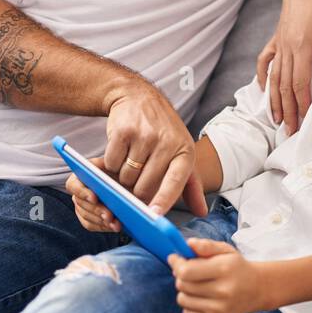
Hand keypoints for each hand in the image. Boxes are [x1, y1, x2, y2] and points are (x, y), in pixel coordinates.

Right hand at [67, 157, 119, 232]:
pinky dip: (103, 227)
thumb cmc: (121, 172)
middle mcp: (78, 191)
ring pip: (86, 216)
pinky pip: (91, 225)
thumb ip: (110, 164)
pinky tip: (115, 227)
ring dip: (102, 221)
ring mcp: (81, 205)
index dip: (83, 192)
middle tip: (109, 216)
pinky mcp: (86, 218)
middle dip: (97, 210)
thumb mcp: (117, 164)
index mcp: (81, 175)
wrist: (128, 185)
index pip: (73, 185)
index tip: (95, 198)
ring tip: (116, 224)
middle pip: (81, 204)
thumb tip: (110, 168)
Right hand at [103, 82, 206, 216]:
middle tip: (134, 184)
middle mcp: (166, 143)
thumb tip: (201, 212)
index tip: (153, 216)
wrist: (138, 96)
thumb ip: (190, 185)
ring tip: (129, 163)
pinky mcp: (123, 132)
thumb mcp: (182, 152)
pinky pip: (111, 164)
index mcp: (184, 151)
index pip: (176, 182)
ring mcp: (144, 136)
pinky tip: (119, 152)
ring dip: (122, 178)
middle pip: (144, 187)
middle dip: (136, 192)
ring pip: (126, 178)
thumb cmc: (162, 130)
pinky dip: (110, 164)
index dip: (164, 200)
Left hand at [168, 238, 272, 312]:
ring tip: (197, 285)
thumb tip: (188, 244)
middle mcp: (223, 291)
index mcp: (224, 269)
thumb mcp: (226, 250)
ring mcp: (219, 309)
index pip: (187, 271)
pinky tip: (201, 297)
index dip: (176, 264)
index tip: (175, 258)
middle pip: (182, 285)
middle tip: (189, 271)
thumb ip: (206, 246)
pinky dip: (189, 304)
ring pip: (182, 299)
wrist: (258, 289)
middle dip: (181, 276)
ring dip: (185, 290)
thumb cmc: (237, 267)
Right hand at [256, 0, 311, 135]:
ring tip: (276, 119)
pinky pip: (265, 60)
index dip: (302, 104)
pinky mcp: (278, 36)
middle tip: (289, 131)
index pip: (299, 83)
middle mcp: (286, 47)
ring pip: (274, 77)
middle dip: (287, 111)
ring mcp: (279, 42)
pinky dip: (262, 76)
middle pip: (284, 86)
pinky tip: (262, 88)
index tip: (305, 121)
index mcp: (300, 45)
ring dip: (274, 100)